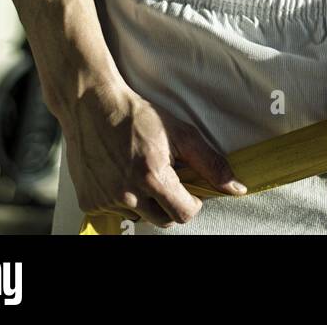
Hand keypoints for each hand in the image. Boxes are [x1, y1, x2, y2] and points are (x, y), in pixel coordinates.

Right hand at [62, 79, 247, 227]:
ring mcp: (106, 200)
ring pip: (139, 216)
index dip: (192, 202)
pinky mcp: (89, 202)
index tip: (188, 187)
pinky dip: (121, 198)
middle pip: (163, 220)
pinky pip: (115, 212)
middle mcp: (127, 194)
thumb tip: (236, 188)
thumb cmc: (137, 115)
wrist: (92, 105)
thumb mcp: (179, 132)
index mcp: (152, 177)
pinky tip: (119, 173)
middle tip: (164, 176)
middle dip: (170, 202)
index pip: (185, 214)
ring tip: (138, 170)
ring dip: (144, 201)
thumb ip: (210, 162)